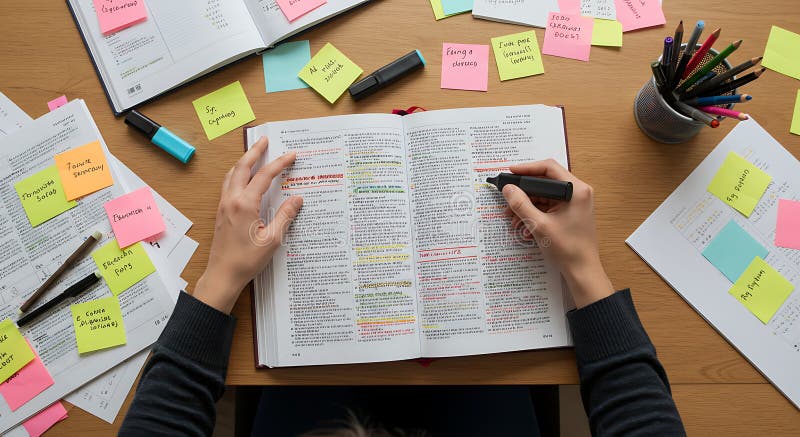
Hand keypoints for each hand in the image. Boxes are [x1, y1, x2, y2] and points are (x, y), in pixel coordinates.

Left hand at [193, 137, 302, 313]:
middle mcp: (231, 200)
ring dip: (244, 161)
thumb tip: (297, 199)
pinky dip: (237, 173)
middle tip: (265, 140)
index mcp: (245, 204)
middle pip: (242, 167)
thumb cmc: (246, 260)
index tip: (291, 155)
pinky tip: (243, 177)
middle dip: (255, 152)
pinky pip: (228, 184)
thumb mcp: (272, 239)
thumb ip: (285, 216)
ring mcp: (223, 205)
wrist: (223, 275)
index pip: (264, 176)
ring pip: (232, 174)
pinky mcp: (221, 212)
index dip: (279, 163)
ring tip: (254, 154)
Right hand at [502, 159, 613, 307]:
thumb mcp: (539, 225)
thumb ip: (521, 204)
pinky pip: (547, 206)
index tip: (510, 173)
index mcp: (576, 190)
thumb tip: (508, 189)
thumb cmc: (567, 248)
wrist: (582, 270)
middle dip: (523, 192)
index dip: (526, 169)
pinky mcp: (569, 212)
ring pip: (544, 195)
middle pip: (544, 182)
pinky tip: (521, 223)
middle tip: (507, 197)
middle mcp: (577, 192)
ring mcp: (574, 202)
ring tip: (511, 216)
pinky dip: (534, 212)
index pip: (548, 168)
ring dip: (526, 204)